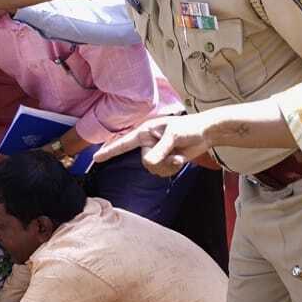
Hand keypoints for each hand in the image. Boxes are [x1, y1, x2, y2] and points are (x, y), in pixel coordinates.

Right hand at [96, 114, 210, 176]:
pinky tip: (180, 159)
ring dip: (168, 165)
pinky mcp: (165, 160)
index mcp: (145, 131)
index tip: (95, 158)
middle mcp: (148, 142)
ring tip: (179, 154)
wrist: (205, 134)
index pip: (123, 143)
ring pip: (153, 170)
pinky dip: (173, 169)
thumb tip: (147, 163)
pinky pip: (162, 173)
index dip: (109, 150)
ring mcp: (156, 152)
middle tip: (174, 151)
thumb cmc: (189, 128)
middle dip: (161, 160)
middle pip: (145, 162)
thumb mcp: (174, 136)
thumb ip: (160, 150)